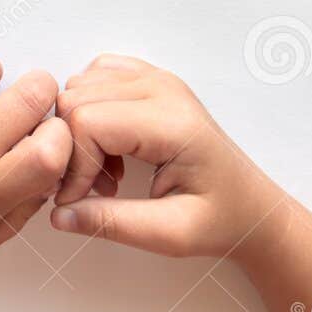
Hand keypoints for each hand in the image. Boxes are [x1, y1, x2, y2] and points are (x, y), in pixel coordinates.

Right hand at [49, 53, 286, 258]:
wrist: (252, 206)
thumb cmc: (221, 220)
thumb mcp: (170, 235)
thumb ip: (111, 223)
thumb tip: (58, 215)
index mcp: (173, 123)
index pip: (87, 121)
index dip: (72, 164)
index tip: (77, 202)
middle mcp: (163, 88)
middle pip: (76, 99)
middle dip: (71, 149)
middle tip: (93, 191)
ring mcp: (157, 78)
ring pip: (79, 86)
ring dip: (77, 131)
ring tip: (106, 173)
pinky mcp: (151, 79)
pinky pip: (94, 76)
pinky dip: (87, 109)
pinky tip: (108, 145)